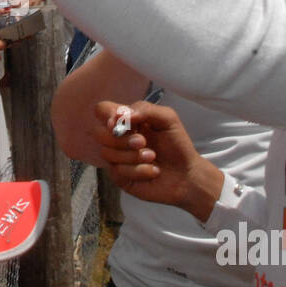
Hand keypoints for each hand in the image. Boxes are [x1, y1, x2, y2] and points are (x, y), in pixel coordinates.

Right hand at [90, 101, 221, 221]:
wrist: (187, 175)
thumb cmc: (177, 145)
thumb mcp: (167, 118)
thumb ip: (145, 109)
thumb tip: (121, 116)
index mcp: (127, 121)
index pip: (102, 110)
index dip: (107, 115)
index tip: (122, 122)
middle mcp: (118, 138)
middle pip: (99, 133)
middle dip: (122, 139)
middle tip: (143, 142)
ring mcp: (116, 158)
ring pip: (107, 153)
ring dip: (133, 156)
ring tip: (153, 157)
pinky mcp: (119, 177)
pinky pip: (118, 171)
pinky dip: (139, 171)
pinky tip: (152, 171)